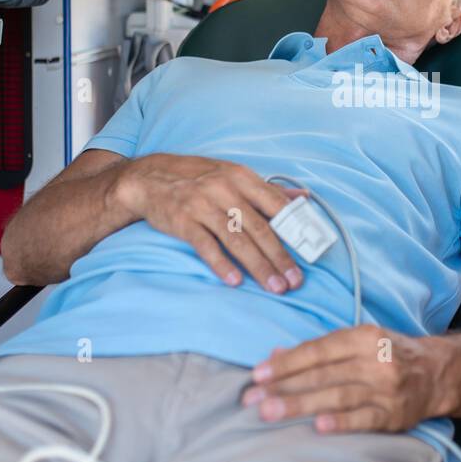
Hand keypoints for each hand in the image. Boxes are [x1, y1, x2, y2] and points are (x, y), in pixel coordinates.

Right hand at [113, 154, 304, 292]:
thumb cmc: (198, 178)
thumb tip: (304, 199)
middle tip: (295, 281)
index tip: (311, 252)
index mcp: (242, 177)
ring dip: (258, 266)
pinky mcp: (183, 220)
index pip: (275, 205)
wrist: (149, 178)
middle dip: (280, 257)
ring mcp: (202, 205)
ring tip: (274, 286)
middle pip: (259, 228)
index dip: (295, 230)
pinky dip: (221, 264)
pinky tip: (235, 281)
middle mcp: (224, 189)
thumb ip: (268, 190)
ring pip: (236, 239)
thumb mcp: (234, 175)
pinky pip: (205, 245)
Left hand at [243, 326, 452, 431]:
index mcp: (364, 337)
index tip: (257, 374)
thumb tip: (274, 356)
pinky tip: (318, 427)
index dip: (286, 363)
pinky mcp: (395, 414)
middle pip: (323, 374)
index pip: (318, 350)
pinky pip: (364, 419)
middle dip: (284, 387)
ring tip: (270, 413)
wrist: (438, 372)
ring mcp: (387, 388)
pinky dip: (341, 422)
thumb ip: (318, 349)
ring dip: (300, 405)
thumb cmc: (389, 354)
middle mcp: (376, 360)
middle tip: (253, 399)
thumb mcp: (358, 340)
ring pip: (337, 396)